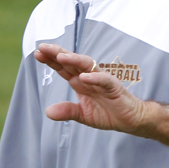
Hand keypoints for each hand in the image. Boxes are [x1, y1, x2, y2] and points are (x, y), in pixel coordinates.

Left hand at [35, 43, 150, 132]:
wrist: (130, 120)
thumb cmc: (107, 113)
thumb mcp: (83, 115)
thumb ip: (67, 111)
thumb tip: (48, 112)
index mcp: (80, 82)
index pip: (63, 68)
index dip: (51, 60)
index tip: (37, 53)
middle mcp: (89, 77)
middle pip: (72, 61)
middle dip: (57, 53)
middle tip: (43, 47)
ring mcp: (102, 80)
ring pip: (87, 66)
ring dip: (74, 60)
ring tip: (61, 56)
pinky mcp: (114, 87)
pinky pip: (104, 80)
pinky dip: (94, 78)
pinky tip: (83, 77)